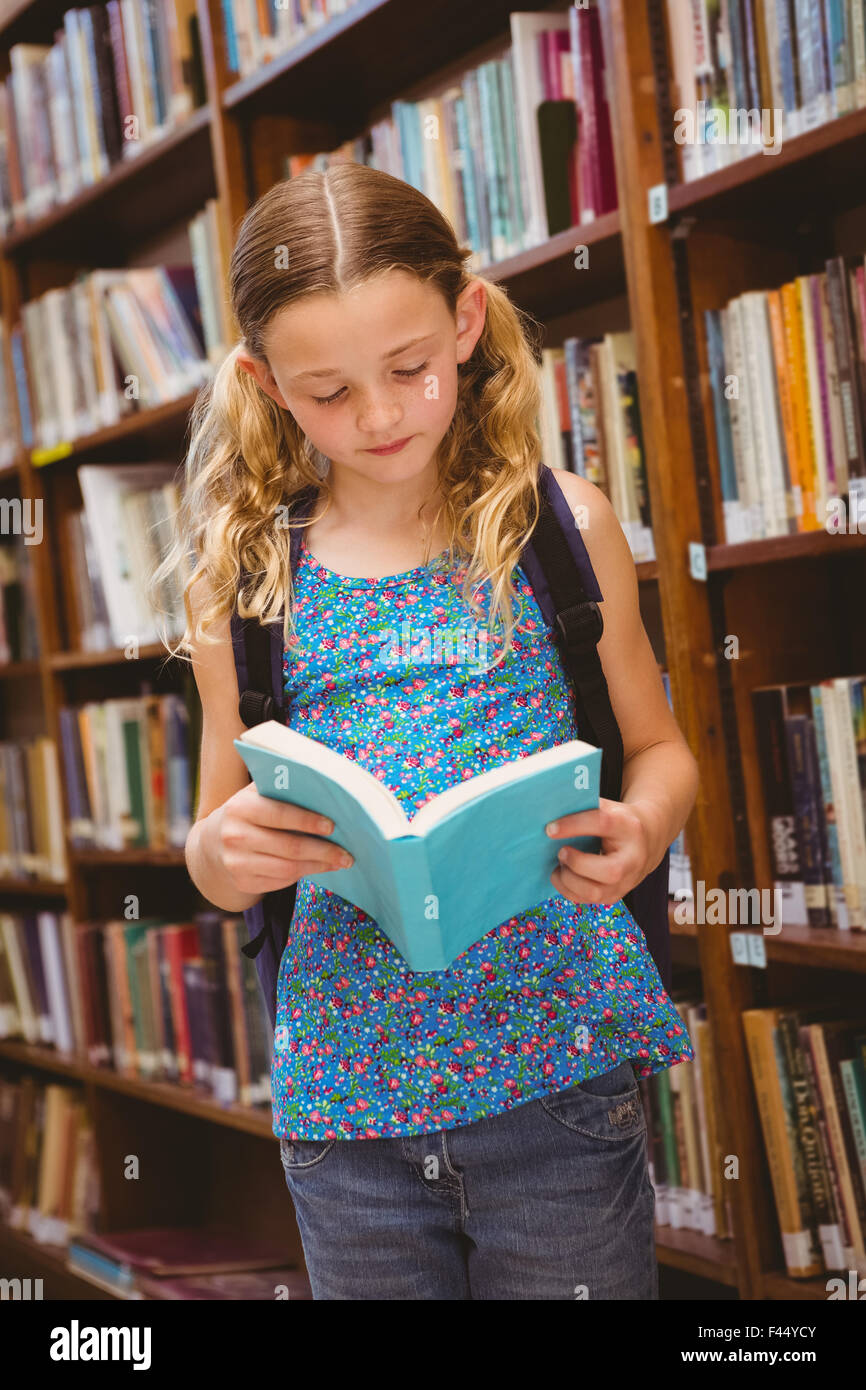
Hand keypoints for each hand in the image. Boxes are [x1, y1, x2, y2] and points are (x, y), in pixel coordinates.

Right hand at [211, 782, 353, 896]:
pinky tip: (319, 868)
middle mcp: (235, 836)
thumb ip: (280, 786)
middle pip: (289, 847)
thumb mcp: (255, 794)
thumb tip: (322, 784)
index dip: (308, 821)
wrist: (211, 845)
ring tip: (340, 862)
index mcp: (240, 807)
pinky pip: (281, 881)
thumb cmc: (247, 813)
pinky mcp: (243, 882)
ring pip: (288, 868)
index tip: (332, 826)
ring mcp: (237, 863)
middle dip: (323, 851)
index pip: (279, 814)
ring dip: (318, 866)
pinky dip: (304, 874)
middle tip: (347, 852)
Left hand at [545, 798, 652, 906]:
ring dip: (568, 879)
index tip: (550, 828)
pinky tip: (563, 874)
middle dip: (577, 863)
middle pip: (610, 871)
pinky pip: (585, 900)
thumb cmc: (618, 822)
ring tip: (560, 864)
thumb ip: (583, 807)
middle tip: (560, 851)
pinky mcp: (614, 896)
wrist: (646, 842)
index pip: (603, 824)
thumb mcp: (608, 808)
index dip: (574, 825)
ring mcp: (626, 882)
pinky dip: (567, 889)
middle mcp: (633, 859)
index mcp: (630, 828)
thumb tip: (548, 810)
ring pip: (595, 892)